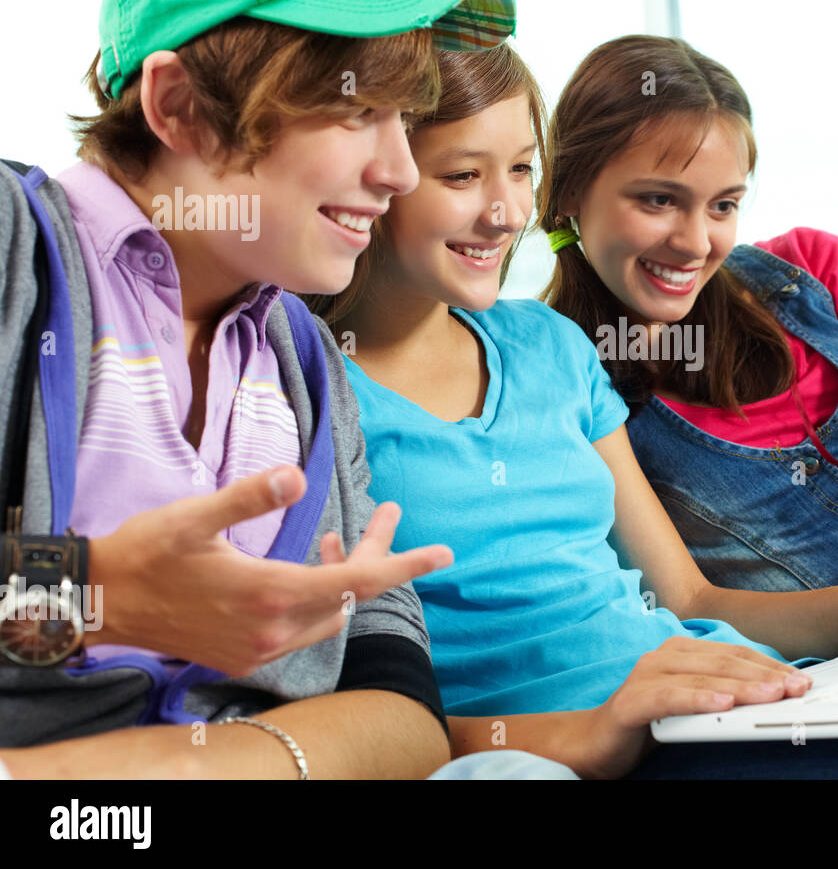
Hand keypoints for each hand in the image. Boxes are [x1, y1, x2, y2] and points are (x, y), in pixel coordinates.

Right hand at [89, 464, 451, 676]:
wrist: (99, 603)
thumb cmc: (146, 552)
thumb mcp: (195, 516)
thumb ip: (249, 497)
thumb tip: (298, 475)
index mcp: (270, 592)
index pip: (359, 581)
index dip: (404, 563)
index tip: (444, 552)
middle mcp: (274, 628)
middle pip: (351, 594)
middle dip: (377, 554)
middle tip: (390, 514)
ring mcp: (259, 647)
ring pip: (329, 612)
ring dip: (346, 574)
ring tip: (344, 532)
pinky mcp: (244, 654)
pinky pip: (303, 626)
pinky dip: (319, 595)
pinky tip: (310, 562)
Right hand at [584, 636, 811, 777]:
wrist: (594, 743)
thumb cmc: (648, 725)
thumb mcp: (693, 706)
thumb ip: (723, 694)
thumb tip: (773, 695)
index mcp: (682, 651)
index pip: (735, 654)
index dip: (770, 666)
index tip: (801, 680)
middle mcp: (664, 656)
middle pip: (724, 663)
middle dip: (764, 676)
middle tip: (796, 688)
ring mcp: (645, 675)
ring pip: (703, 678)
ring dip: (741, 687)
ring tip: (772, 695)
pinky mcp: (631, 701)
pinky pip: (670, 698)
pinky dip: (699, 699)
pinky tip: (723, 704)